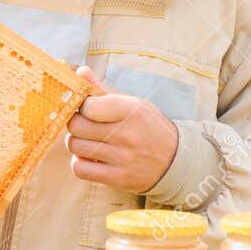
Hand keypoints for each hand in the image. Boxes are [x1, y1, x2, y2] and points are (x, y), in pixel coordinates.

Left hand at [65, 66, 178, 192]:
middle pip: (76, 126)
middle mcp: (126, 134)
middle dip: (75, 124)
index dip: (82, 106)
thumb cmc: (149, 127)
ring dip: (76, 143)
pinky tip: (90, 158)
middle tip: (83, 125)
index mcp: (131, 110)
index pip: (87, 106)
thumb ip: (103, 89)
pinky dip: (79, 164)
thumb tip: (79, 71)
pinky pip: (80, 170)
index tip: (87, 109)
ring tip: (89, 141)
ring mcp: (122, 158)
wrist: (176, 160)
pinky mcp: (118, 178)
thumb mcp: (133, 103)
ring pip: (75, 147)